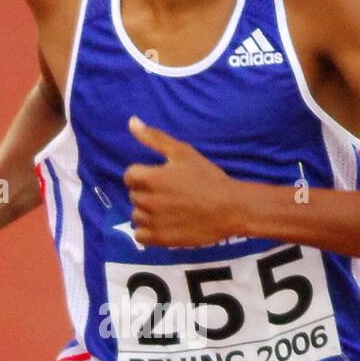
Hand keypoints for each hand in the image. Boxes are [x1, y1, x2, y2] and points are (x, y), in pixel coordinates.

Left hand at [122, 116, 241, 247]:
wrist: (230, 208)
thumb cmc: (207, 177)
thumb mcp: (182, 152)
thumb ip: (154, 138)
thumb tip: (131, 121)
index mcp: (151, 178)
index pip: (129, 175)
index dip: (144, 175)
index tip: (161, 178)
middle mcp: (147, 201)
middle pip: (134, 195)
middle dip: (147, 192)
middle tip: (170, 193)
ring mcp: (153, 222)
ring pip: (137, 215)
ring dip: (147, 212)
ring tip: (169, 209)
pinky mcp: (160, 239)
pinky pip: (140, 236)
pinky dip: (148, 231)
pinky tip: (164, 224)